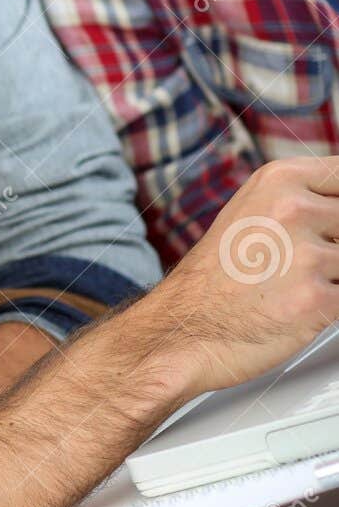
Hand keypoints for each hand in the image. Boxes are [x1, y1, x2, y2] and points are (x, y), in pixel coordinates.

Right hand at [145, 156, 338, 395]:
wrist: (184, 327)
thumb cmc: (215, 275)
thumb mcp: (253, 211)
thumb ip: (304, 200)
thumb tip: (338, 211)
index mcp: (278, 180)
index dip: (337, 204)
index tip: (329, 222)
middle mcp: (293, 210)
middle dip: (334, 243)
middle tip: (298, 261)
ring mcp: (306, 254)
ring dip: (331, 276)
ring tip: (292, 284)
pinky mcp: (317, 300)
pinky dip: (327, 305)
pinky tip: (295, 306)